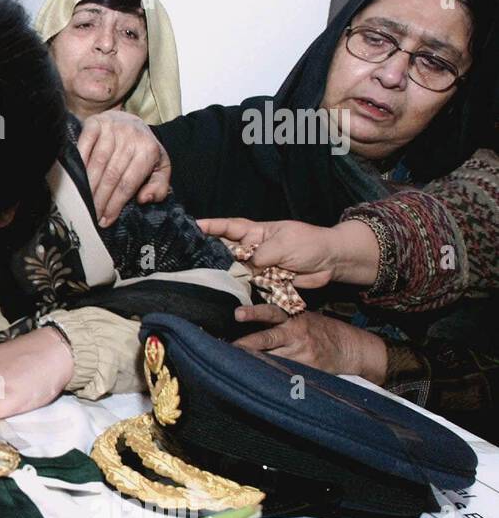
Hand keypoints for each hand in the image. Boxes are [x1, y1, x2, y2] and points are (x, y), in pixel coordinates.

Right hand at [76, 110, 170, 226]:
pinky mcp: (96, 122)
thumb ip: (159, 186)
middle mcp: (131, 137)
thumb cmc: (142, 148)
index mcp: (149, 150)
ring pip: (98, 162)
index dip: (115, 204)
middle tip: (91, 216)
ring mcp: (112, 128)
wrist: (130, 118)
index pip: (128, 183)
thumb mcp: (159, 166)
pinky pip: (85, 145)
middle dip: (100, 199)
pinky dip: (79, 162)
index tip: (105, 220)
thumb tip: (144, 199)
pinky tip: (74, 179)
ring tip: (83, 203)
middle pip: (112, 175)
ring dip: (88, 186)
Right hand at [199, 217, 379, 287]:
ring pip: (233, 270)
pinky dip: (236, 290)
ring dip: (219, 274)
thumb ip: (264, 254)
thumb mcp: (286, 243)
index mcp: (257, 233)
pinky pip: (246, 287)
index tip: (190, 226)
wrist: (331, 262)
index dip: (210, 226)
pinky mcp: (264, 283)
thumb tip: (248, 266)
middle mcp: (252, 250)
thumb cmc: (310, 243)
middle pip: (224, 250)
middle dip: (206, 251)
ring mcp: (257, 267)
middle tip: (185, 255)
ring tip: (196, 275)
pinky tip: (220, 292)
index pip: (229, 227)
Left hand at [233, 306, 387, 382]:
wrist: (350, 347)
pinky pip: (282, 372)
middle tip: (229, 346)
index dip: (254, 313)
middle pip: (267, 339)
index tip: (237, 314)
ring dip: (252, 362)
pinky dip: (268, 374)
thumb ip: (279, 318)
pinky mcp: (306, 369)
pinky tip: (255, 378)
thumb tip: (247, 319)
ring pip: (270, 358)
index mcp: (293, 318)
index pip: (271, 312)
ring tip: (232, 366)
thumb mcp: (303, 317)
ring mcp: (301, 354)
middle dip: (247, 343)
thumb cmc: (321, 329)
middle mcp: (295, 334)